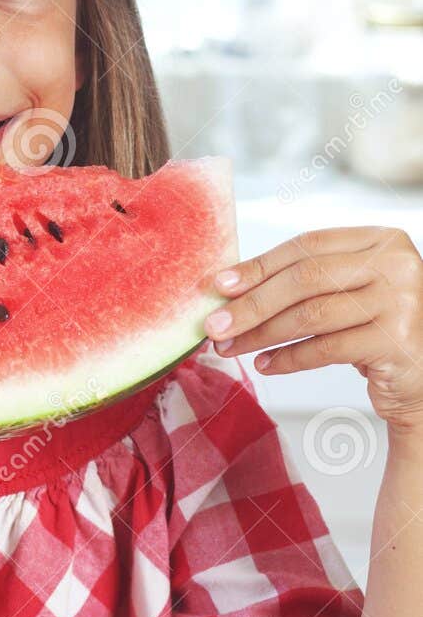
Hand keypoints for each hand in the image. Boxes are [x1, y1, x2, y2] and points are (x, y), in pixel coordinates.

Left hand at [205, 227, 422, 431]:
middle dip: (252, 304)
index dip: (259, 266)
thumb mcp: (347, 292)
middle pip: (305, 279)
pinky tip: (266, 364)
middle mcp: (395, 264)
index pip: (307, 246)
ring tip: (232, 348)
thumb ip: (304, 282)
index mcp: (381, 240)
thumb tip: (228, 287)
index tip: (220, 286)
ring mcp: (401, 301)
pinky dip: (289, 359)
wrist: (422, 377)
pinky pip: (326, 349)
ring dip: (262, 334)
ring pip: (312, 315)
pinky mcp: (397, 340)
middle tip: (215, 325)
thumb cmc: (375, 328)